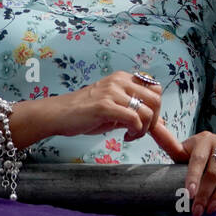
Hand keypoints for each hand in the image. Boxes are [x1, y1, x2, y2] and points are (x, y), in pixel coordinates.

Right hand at [23, 71, 163, 145]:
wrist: (59, 114)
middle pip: (156, 98)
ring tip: (132, 135)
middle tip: (140, 131)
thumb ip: (132, 110)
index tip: (146, 123)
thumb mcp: (113, 107)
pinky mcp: (105, 106)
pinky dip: (135, 132)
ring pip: (147, 111)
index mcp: (123, 78)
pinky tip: (125, 137)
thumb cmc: (85, 113)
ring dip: (144, 129)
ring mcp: (112, 92)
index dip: (156, 108)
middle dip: (154, 119)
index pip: (155, 88)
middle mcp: (120, 81)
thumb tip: (156, 121)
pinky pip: (133, 119)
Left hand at [176, 132, 215, 215]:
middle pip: (213, 170)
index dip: (193, 177)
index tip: (189, 193)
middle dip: (204, 194)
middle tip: (198, 211)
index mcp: (204, 139)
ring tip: (211, 208)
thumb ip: (171, 145)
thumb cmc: (203, 154)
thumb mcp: (188, 150)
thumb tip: (155, 127)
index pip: (197, 159)